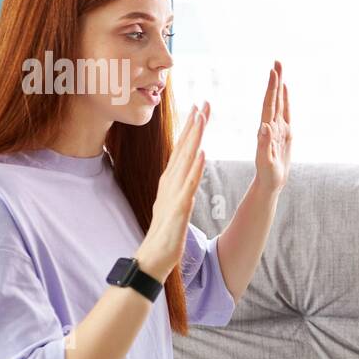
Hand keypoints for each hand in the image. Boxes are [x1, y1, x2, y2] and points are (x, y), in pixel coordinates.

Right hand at [137, 102, 206, 279]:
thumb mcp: (172, 201)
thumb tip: (186, 169)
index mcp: (171, 180)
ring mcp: (174, 194)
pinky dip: (195, 168)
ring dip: (194, 138)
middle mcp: (170, 182)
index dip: (191, 127)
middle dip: (195, 124)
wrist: (154, 257)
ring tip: (202, 118)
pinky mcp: (179, 208)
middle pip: (184, 148)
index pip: (182, 148)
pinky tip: (202, 154)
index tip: (200, 107)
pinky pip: (189, 185)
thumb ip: (179, 184)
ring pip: (186, 161)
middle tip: (204, 101)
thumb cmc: (165, 231)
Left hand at [254, 60, 291, 192]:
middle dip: (275, 80)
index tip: (273, 72)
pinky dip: (286, 99)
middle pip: (273, 98)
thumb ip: (264, 144)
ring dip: (279, 85)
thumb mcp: (265, 161)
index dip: (271, 88)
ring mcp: (278, 128)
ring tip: (280, 68)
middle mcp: (271, 125)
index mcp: (266, 130)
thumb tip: (265, 126)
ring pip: (279, 102)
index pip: (268, 105)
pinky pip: (286, 112)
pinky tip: (286, 89)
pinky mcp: (284, 133)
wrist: (270, 183)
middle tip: (277, 61)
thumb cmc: (268, 175)